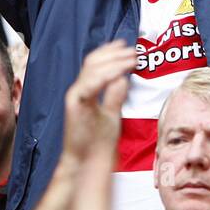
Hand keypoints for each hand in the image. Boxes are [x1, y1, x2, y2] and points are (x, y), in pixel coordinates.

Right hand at [61, 42, 134, 161]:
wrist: (87, 161)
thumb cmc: (97, 142)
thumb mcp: (111, 114)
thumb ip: (115, 96)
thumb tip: (124, 78)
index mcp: (85, 91)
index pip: (95, 64)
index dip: (110, 52)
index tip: (127, 47)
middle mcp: (78, 90)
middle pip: (93, 62)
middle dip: (114, 54)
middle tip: (134, 51)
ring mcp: (75, 96)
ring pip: (92, 70)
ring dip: (114, 62)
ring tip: (132, 59)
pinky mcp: (75, 105)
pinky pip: (90, 84)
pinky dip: (105, 76)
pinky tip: (120, 72)